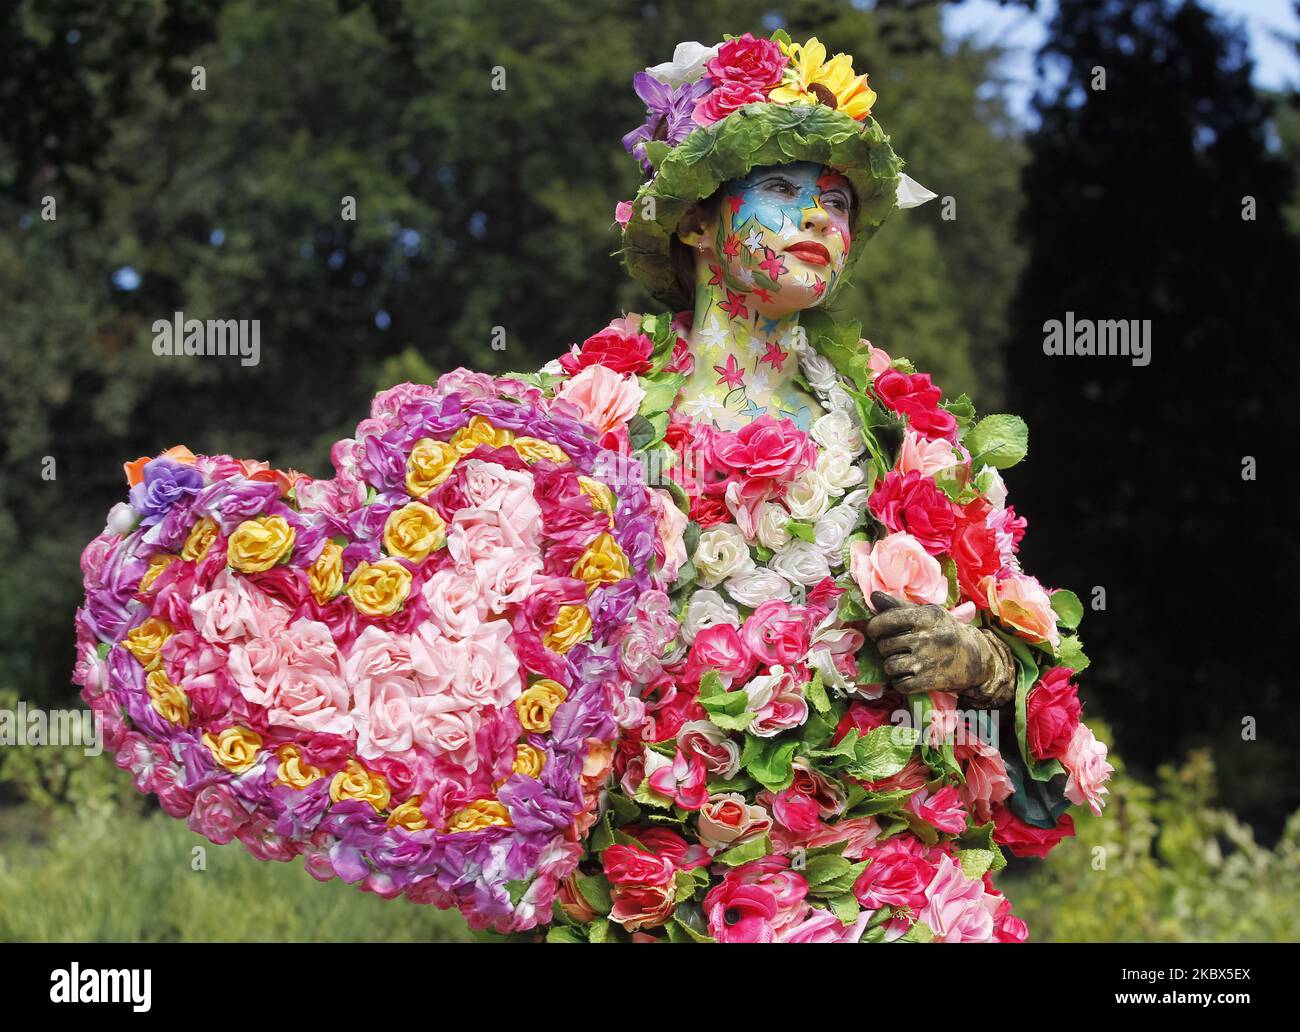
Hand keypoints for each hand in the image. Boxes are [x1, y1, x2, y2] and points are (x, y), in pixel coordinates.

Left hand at [864, 591, 995, 696]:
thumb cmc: (945, 631)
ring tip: (900, 662)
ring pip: (889, 666)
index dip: (874, 628)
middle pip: (884, 645)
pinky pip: (900, 684)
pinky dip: (900, 682)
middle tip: (894, 648)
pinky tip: (907, 676)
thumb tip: (874, 596)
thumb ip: (899, 606)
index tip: (875, 632)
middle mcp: (927, 637)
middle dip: (884, 648)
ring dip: (891, 666)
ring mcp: (928, 660)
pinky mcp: (930, 681)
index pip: (886, 620)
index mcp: (926, 617)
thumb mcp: (928, 614)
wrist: (976, 657)